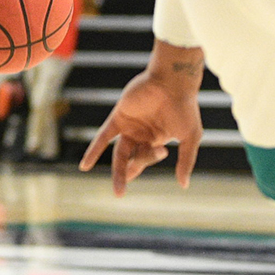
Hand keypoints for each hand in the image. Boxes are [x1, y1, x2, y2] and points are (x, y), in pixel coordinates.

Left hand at [80, 42, 204, 194]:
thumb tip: (184, 185)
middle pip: (132, 159)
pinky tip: (85, 166)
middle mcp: (140, 134)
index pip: (147, 158)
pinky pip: (103, 137)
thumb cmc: (185, 107)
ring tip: (116, 190)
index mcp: (156, 139)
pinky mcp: (118, 117)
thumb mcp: (190, 137)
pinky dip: (94, 150)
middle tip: (119, 193)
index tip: (162, 150)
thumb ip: (186, 161)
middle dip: (127, 174)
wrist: (173, 81)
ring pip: (119, 153)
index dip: (151, 160)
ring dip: (116, 171)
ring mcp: (129, 126)